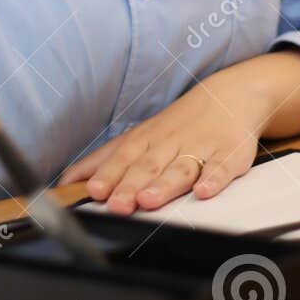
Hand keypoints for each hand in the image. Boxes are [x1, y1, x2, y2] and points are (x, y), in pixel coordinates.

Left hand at [56, 70, 276, 213]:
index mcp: (147, 138)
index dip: (108, 174)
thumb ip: (106, 159)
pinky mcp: (230, 154)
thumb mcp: (140, 135)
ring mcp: (201, 148)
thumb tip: (67, 180)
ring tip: (150, 200)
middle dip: (131, 185)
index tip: (93, 191)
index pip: (123, 156)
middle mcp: (171, 142)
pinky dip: (214, 179)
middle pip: (148, 165)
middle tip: (117, 204)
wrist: (231, 95)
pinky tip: (204, 191)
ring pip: (180, 168)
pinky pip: (222, 167)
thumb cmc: (179, 123)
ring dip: (164, 185)